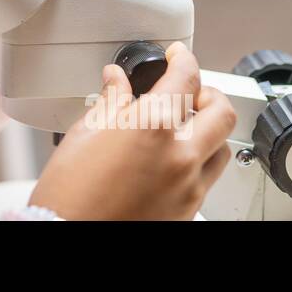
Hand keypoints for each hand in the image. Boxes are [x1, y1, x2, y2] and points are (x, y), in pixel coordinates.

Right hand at [27, 42, 236, 219]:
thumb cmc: (70, 193)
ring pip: (221, 147)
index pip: (185, 78)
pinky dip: (195, 162)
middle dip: (208, 93)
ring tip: (183, 129)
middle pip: (221, 112)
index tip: (177, 56)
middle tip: (189, 91)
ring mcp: (188, 187)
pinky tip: (170, 160)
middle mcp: (179, 156)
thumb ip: (111, 101)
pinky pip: (206, 178)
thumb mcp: (85, 134)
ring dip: (207, 131)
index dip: (183, 58)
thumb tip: (117, 82)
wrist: (70, 235)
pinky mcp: (188, 211)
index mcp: (152, 128)